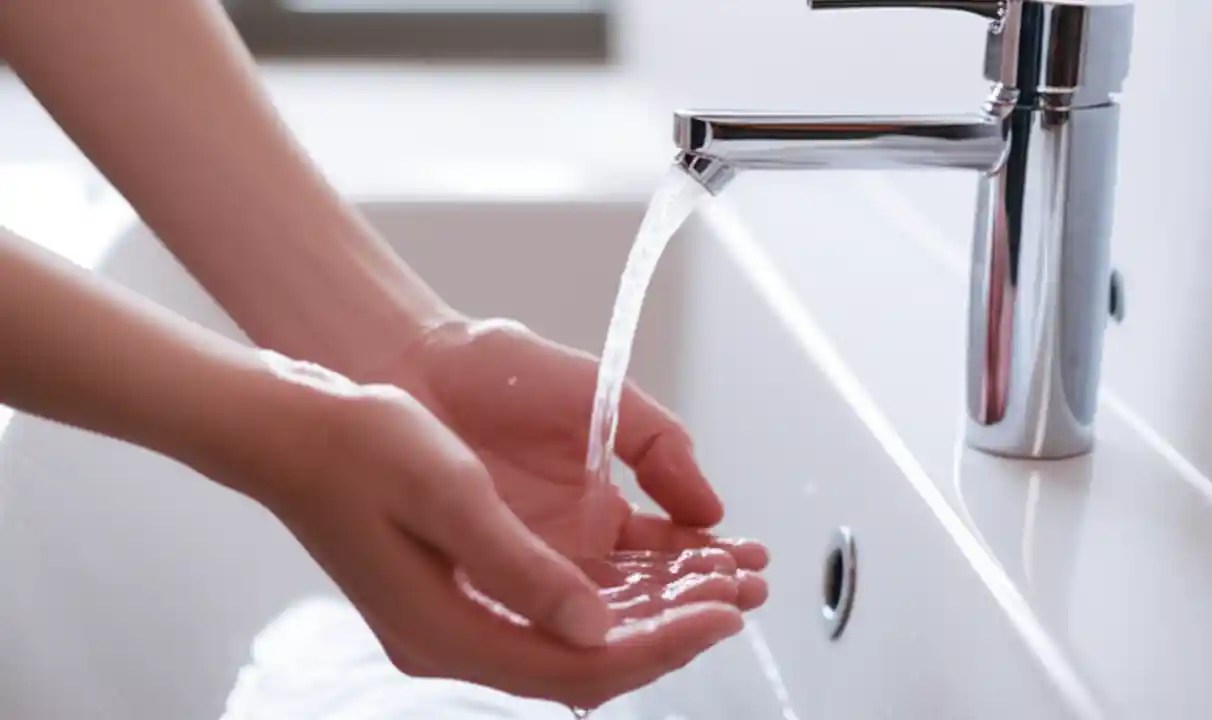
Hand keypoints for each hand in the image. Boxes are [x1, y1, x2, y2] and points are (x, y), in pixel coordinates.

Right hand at [231, 353, 748, 707]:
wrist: (295, 430)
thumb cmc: (363, 448)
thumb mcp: (451, 496)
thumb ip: (524, 570)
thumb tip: (598, 628)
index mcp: (449, 630)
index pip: (580, 664)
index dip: (662, 645)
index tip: (723, 614)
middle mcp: (455, 640)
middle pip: (584, 663)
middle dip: (668, 632)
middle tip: (737, 597)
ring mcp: (457, 621)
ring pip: (574, 639)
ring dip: (647, 615)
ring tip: (715, 582)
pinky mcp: (463, 594)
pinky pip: (552, 613)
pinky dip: (610, 597)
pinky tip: (652, 571)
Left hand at [369, 317, 768, 610]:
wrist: (418, 366)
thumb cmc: (502, 373)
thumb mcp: (602, 399)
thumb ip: (660, 448)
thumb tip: (713, 508)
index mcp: (602, 511)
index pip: (672, 555)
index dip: (712, 562)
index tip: (749, 562)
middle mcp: (572, 553)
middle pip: (648, 596)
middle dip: (701, 598)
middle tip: (741, 595)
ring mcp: (534, 571)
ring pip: (608, 616)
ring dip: (662, 619)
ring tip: (710, 609)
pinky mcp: (495, 580)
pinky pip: (551, 619)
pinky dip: (598, 627)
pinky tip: (637, 626)